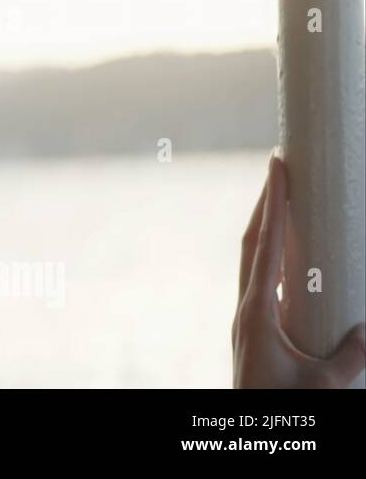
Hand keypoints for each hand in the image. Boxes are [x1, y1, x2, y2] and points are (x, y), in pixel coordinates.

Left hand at [232, 155, 365, 387]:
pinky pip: (264, 281)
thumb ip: (349, 356)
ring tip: (285, 199)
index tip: (278, 167)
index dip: (272, 204)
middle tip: (280, 166)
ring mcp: (248, 317)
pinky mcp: (256, 328)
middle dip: (267, 203)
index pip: (263, 246)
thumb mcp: (322, 385)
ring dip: (269, 228)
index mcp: (256, 312)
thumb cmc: (283, 407)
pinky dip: (276, 257)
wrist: (251, 430)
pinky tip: (290, 252)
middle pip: (252, 242)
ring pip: (255, 260)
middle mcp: (247, 308)